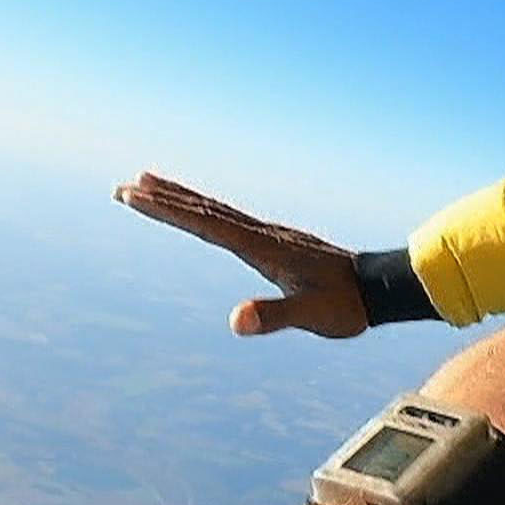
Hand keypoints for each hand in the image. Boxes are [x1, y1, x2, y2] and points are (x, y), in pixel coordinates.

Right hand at [114, 172, 369, 338]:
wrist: (379, 289)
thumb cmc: (345, 306)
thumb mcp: (311, 317)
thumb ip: (274, 317)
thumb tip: (235, 321)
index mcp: (261, 247)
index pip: (205, 225)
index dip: (168, 210)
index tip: (134, 195)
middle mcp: (261, 234)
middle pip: (204, 210)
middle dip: (164, 198)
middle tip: (125, 186)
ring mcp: (268, 236)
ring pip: (216, 211)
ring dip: (181, 198)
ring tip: (149, 183)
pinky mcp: (275, 243)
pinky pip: (230, 221)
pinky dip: (206, 211)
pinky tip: (202, 214)